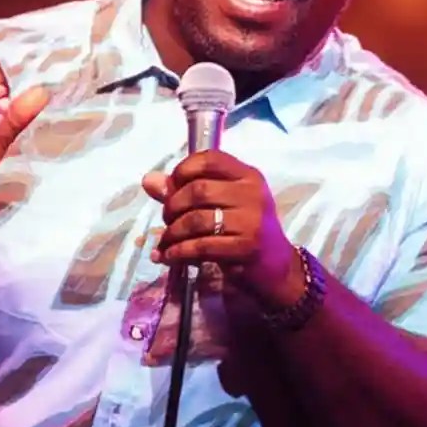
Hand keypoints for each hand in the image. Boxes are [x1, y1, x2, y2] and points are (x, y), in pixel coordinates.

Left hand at [142, 152, 304, 309]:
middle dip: (173, 206)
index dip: (183, 170)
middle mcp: (252, 193)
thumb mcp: (222, 205)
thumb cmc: (245, 230)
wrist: (277, 267)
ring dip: (173, 232)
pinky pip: (201, 246)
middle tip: (168, 220)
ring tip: (166, 241)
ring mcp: (251, 220)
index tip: (172, 188)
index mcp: (248, 175)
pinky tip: (170, 256)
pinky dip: (179, 252)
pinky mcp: (246, 247)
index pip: (209, 159)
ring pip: (196, 219)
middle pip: (198, 190)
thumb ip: (185, 190)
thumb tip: (149, 180)